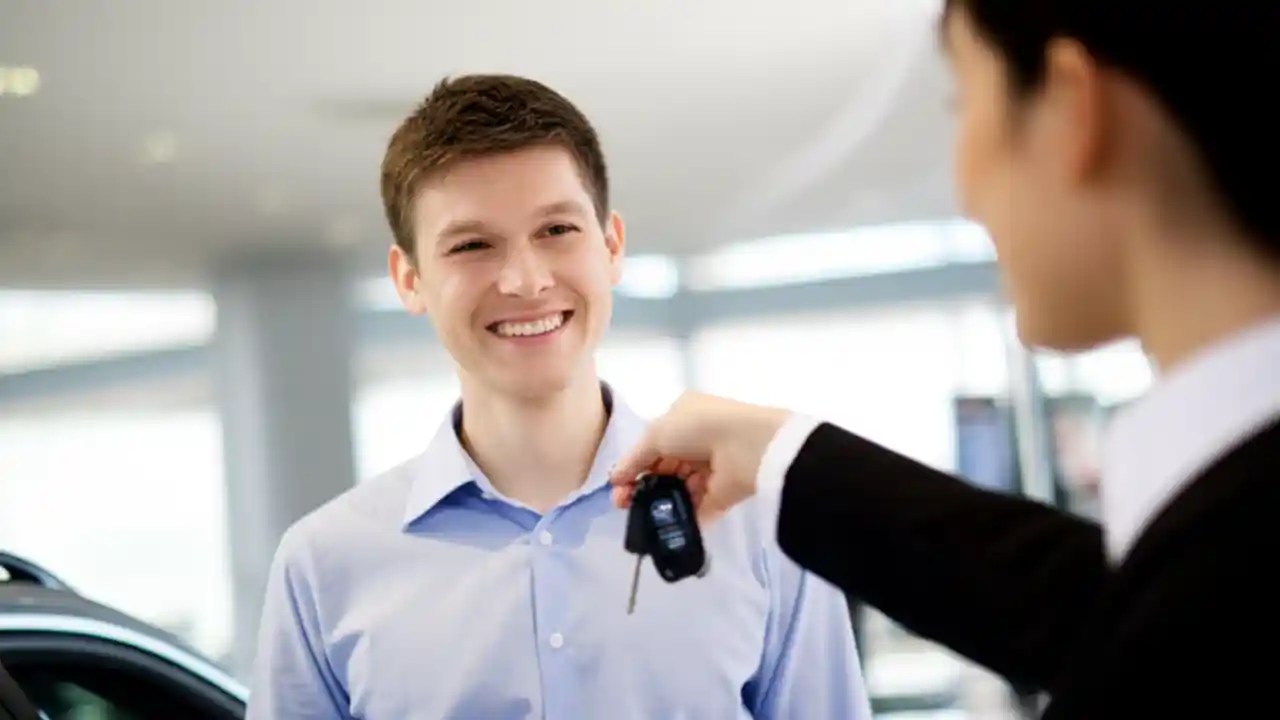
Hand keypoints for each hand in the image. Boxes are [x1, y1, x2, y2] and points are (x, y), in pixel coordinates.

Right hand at [609, 391, 790, 525]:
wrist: (748, 446)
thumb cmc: (698, 428)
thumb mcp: (656, 433)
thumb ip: (634, 458)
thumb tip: (615, 479)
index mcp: (684, 416)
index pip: (654, 443)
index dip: (635, 464)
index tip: (618, 485)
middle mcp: (698, 441)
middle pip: (664, 468)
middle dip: (642, 486)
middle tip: (622, 504)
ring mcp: (712, 468)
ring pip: (678, 489)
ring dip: (658, 502)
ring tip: (640, 516)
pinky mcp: (723, 495)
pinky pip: (698, 508)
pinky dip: (682, 518)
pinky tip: (662, 527)